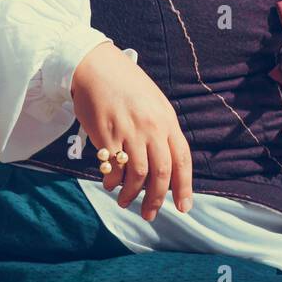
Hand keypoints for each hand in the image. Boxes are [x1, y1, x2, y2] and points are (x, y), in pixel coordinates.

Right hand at [70, 42, 193, 221]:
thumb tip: (165, 165)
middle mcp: (152, 128)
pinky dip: (113, 181)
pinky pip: (114, 167)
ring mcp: (129, 131)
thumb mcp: (154, 104)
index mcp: (167, 120)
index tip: (183, 207)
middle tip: (149, 214)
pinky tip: (110, 183)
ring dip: (132, 195)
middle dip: (157, 200)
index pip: (182, 159)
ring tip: (125, 202)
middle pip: (161, 173)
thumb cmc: (127, 86)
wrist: (96, 67)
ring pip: (137, 175)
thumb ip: (161, 132)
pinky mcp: (107, 134)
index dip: (184, 186)